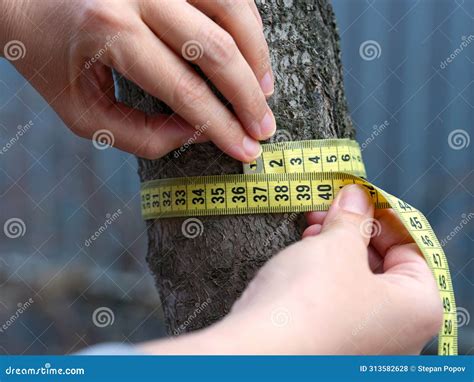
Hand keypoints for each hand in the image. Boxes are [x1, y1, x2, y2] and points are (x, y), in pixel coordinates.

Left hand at [1, 0, 273, 160]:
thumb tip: (197, 132)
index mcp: (111, 32)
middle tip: (264, 129)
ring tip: (264, 92)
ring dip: (257, 56)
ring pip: (232, 10)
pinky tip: (249, 52)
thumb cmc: (52, 56)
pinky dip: (246, 23)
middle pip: (216, 49)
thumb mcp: (82, 112)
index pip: (186, 91)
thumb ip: (140, 135)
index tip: (246, 150)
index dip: (223, 126)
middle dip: (249, 98)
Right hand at [138, 185, 441, 353]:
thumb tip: (357, 197)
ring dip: (337, 250)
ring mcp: (367, 344)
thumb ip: (353, 218)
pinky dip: (326, 275)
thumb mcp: (337, 245)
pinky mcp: (336, 345)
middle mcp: (400, 333)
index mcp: (418, 308)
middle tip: (331, 209)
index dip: (383, 215)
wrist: (260, 353)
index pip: (412, 247)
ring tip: (311, 229)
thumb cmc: (309, 303)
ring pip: (359, 283)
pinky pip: (340, 302)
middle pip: (385, 265)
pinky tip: (304, 256)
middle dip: (355, 232)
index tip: (359, 197)